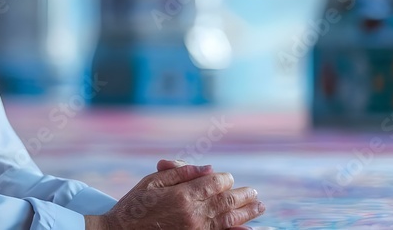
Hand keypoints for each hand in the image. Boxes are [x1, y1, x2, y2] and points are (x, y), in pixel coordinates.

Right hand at [88, 159, 264, 229]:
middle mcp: (192, 214)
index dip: (223, 178)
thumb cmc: (133, 205)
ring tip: (259, 206)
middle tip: (255, 192)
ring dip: (246, 212)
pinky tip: (248, 229)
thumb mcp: (153, 181)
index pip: (214, 183)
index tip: (226, 178)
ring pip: (228, 220)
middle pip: (226, 201)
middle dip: (242, 195)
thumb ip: (181, 172)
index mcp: (182, 195)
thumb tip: (209, 168)